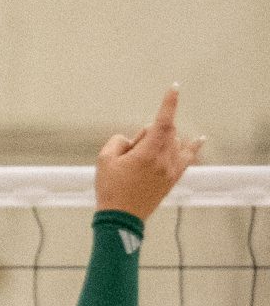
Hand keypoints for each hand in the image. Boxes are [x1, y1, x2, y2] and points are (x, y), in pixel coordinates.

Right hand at [95, 86, 203, 219]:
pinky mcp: (173, 178)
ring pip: (173, 142)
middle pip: (165, 131)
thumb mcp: (104, 160)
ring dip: (159, 141)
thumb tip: (132, 140)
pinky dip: (193, 146)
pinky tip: (200, 139)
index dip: (169, 103)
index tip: (175, 87)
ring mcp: (171, 169)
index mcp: (148, 153)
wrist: (121, 218)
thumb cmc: (110, 189)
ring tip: (141, 161)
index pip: (162, 122)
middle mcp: (165, 160)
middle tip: (131, 151)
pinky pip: (188, 157)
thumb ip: (119, 141)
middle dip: (149, 133)